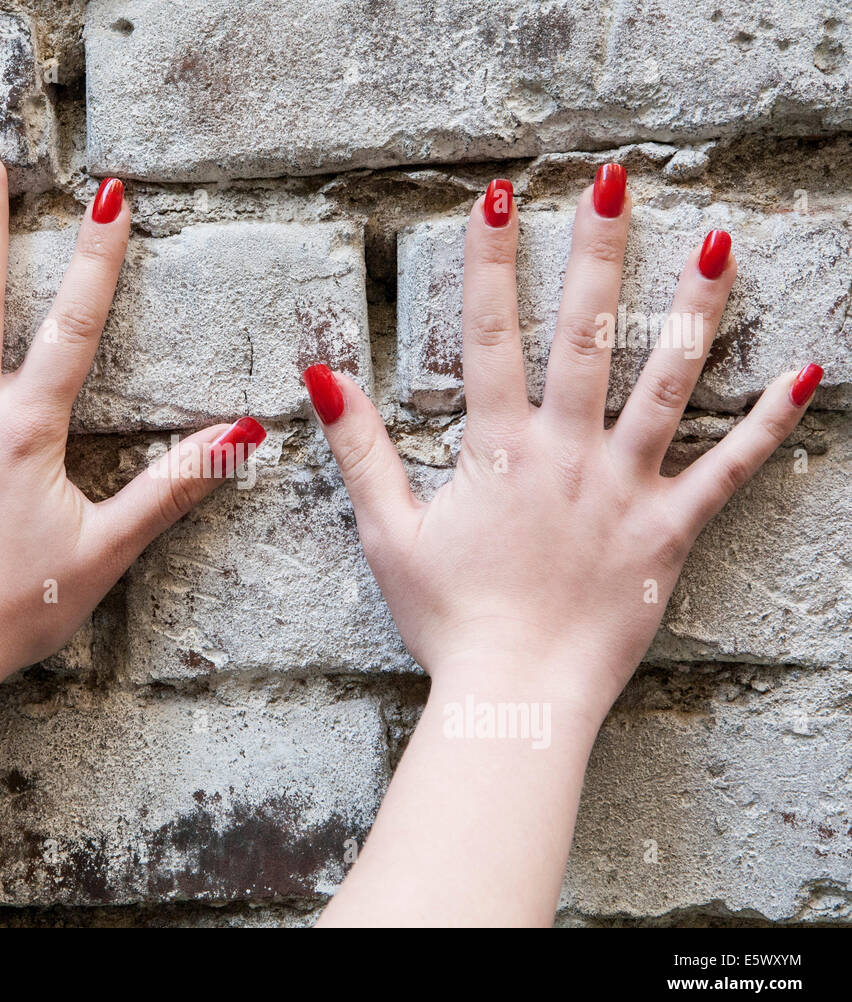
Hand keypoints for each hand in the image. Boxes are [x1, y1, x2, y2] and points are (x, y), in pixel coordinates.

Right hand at [304, 168, 821, 720]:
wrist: (515, 696)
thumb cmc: (449, 619)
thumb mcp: (387, 531)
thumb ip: (360, 449)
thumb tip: (323, 378)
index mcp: (498, 450)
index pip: (489, 335)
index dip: (489, 263)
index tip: (497, 199)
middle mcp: (567, 453)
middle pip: (585, 335)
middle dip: (598, 251)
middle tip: (614, 181)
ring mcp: (625, 488)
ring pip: (668, 382)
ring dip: (694, 308)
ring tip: (720, 242)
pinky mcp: (669, 530)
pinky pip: (729, 471)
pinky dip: (768, 424)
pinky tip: (807, 373)